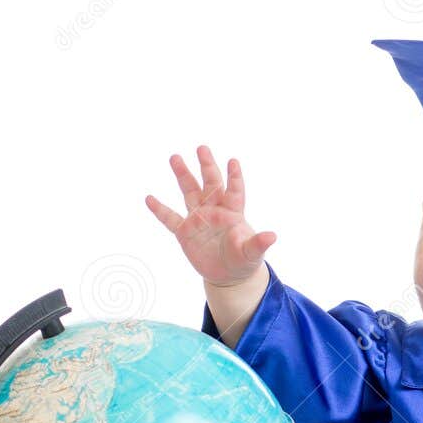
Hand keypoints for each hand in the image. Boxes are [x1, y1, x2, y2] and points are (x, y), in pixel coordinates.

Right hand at [145, 144, 276, 287]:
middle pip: (211, 183)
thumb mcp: (252, 253)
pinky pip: (170, 218)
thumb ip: (258, 243)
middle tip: (202, 148)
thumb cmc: (243, 260)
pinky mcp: (185, 232)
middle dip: (207, 166)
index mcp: (233, 213)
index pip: (234, 191)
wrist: (228, 275)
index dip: (234, 177)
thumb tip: (272, 236)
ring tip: (175, 157)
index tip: (233, 161)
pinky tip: (149, 198)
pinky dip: (160, 209)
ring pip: (189, 192)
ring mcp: (198, 218)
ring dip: (183, 175)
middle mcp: (214, 210)